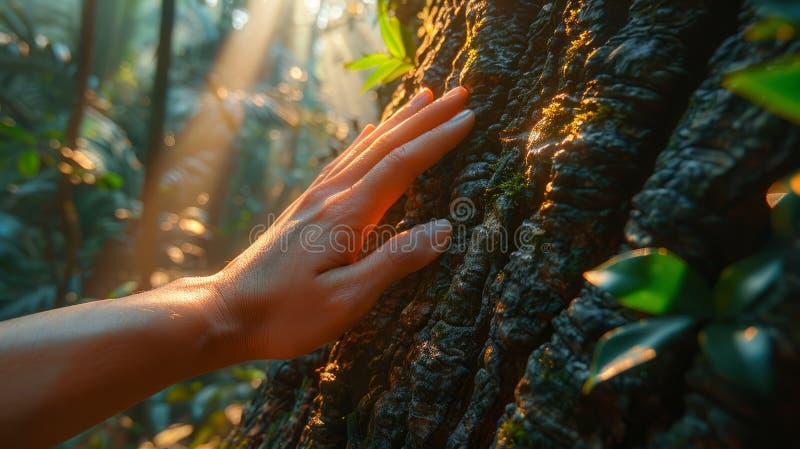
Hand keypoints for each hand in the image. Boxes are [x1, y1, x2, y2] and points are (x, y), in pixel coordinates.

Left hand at [209, 86, 473, 358]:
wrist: (226, 312)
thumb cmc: (286, 314)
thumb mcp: (347, 300)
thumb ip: (395, 261)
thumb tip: (444, 229)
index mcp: (347, 215)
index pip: (401, 165)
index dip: (436, 139)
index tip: (467, 116)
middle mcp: (331, 197)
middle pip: (385, 145)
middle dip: (425, 118)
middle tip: (458, 92)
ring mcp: (315, 199)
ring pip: (364, 148)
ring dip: (397, 121)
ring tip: (422, 98)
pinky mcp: (305, 208)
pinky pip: (342, 162)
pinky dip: (363, 142)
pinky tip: (368, 133)